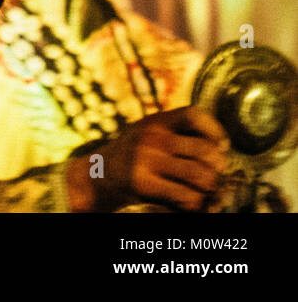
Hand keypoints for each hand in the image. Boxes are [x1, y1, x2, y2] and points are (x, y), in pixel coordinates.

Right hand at [65, 107, 230, 211]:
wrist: (97, 174)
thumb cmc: (133, 155)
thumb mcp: (149, 132)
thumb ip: (177, 132)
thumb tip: (221, 148)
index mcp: (156, 121)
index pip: (195, 114)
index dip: (215, 131)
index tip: (219, 146)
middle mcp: (151, 136)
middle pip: (207, 151)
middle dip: (218, 168)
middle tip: (213, 175)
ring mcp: (146, 159)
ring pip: (202, 176)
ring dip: (209, 188)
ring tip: (203, 190)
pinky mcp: (143, 183)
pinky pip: (187, 197)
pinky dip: (195, 204)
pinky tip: (187, 201)